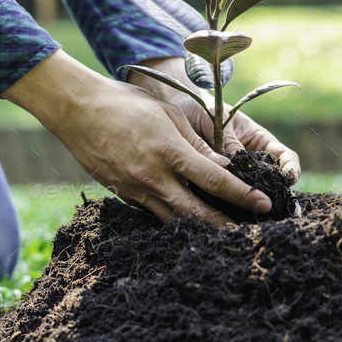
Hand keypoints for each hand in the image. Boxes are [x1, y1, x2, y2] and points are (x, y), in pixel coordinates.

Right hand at [3, 51, 271, 225]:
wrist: (78, 111)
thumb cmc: (127, 106)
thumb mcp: (169, 116)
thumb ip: (197, 145)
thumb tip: (224, 168)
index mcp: (169, 152)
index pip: (215, 180)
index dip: (242, 195)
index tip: (264, 205)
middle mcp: (153, 177)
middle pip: (197, 213)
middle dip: (226, 227)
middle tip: (249, 235)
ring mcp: (136, 191)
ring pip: (175, 221)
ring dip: (202, 230)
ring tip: (225, 234)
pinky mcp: (124, 196)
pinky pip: (155, 214)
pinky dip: (176, 220)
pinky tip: (191, 220)